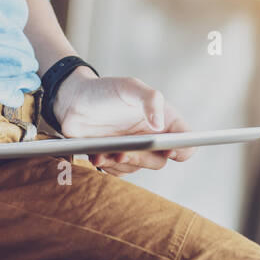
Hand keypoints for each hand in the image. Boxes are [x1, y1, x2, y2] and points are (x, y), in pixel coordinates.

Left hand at [52, 71, 195, 175]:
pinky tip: (97, 154)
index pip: (186, 138)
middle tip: (124, 151)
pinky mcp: (116, 159)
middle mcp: (151, 136)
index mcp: (163, 118)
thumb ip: (150, 99)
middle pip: (161, 160)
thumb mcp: (129, 87)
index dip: (184, 148)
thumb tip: (160, 125)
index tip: (169, 149)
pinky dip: (108, 166)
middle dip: (142, 158)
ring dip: (122, 162)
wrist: (73, 101)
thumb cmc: (104, 90)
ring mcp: (134, 149)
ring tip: (105, 151)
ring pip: (138, 168)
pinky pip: (119, 172)